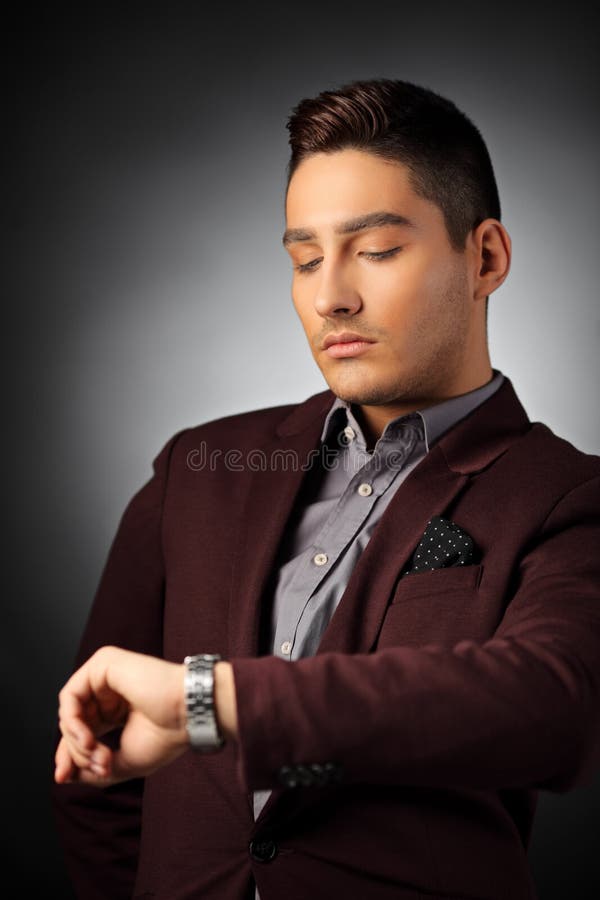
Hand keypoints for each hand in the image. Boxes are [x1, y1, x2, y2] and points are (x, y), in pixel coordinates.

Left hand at [55, 646, 188, 785]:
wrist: (188, 713)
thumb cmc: (166, 735)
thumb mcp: (122, 762)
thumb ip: (91, 768)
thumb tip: (64, 775)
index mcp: (117, 707)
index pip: (83, 730)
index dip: (70, 755)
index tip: (64, 778)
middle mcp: (109, 688)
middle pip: (73, 722)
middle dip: (77, 752)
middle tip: (101, 768)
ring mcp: (105, 673)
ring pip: (70, 712)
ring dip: (77, 742)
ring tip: (100, 757)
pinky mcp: (103, 663)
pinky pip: (70, 696)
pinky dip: (72, 723)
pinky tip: (88, 739)